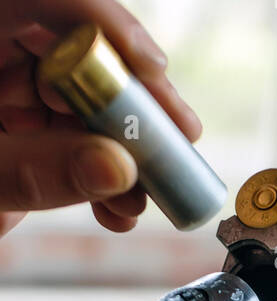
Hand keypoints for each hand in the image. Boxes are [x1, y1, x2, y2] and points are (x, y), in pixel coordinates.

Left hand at [0, 0, 200, 234]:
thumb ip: (34, 172)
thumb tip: (117, 168)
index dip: (107, 28)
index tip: (153, 68)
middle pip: (77, 53)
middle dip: (131, 105)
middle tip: (177, 142)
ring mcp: (6, 91)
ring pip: (82, 103)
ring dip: (124, 153)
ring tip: (142, 199)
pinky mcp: (18, 132)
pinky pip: (68, 142)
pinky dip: (100, 178)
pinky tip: (117, 212)